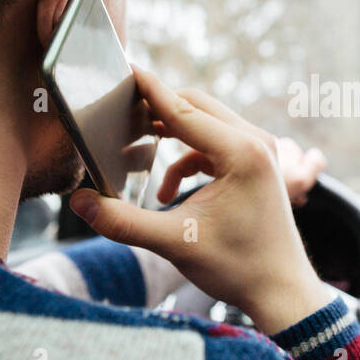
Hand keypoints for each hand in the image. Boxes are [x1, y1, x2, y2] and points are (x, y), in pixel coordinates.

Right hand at [67, 69, 331, 335]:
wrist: (281, 291)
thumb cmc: (238, 268)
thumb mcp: (176, 243)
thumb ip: (123, 221)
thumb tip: (79, 202)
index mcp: (241, 152)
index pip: (182, 109)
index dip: (148, 90)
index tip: (123, 68)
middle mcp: (256, 142)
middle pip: (195, 105)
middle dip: (156, 109)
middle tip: (119, 111)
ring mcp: (260, 152)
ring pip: (205, 123)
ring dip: (170, 135)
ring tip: (134, 152)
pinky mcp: (256, 165)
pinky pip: (213, 145)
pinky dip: (187, 159)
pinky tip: (166, 193)